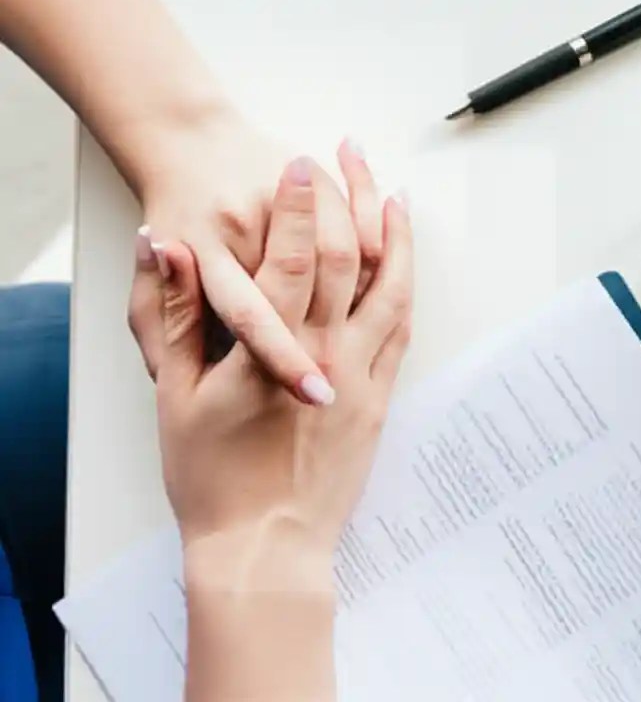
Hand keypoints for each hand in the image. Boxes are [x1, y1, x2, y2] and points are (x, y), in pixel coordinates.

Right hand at [133, 148, 412, 556]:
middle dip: (354, 201)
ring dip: (397, 239)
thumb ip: (176, 314)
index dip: (300, 205)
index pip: (296, 257)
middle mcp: (328, 354)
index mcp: (274, 347)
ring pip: (393, 291)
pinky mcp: (381, 402)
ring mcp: (362, 377)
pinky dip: (406, 290)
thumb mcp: (176, 393)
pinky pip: (403, 331)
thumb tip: (170, 249)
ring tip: (398, 198)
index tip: (301, 165)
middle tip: (351, 160)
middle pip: (353, 260)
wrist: (266, 545)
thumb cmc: (213, 478)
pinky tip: (404, 268)